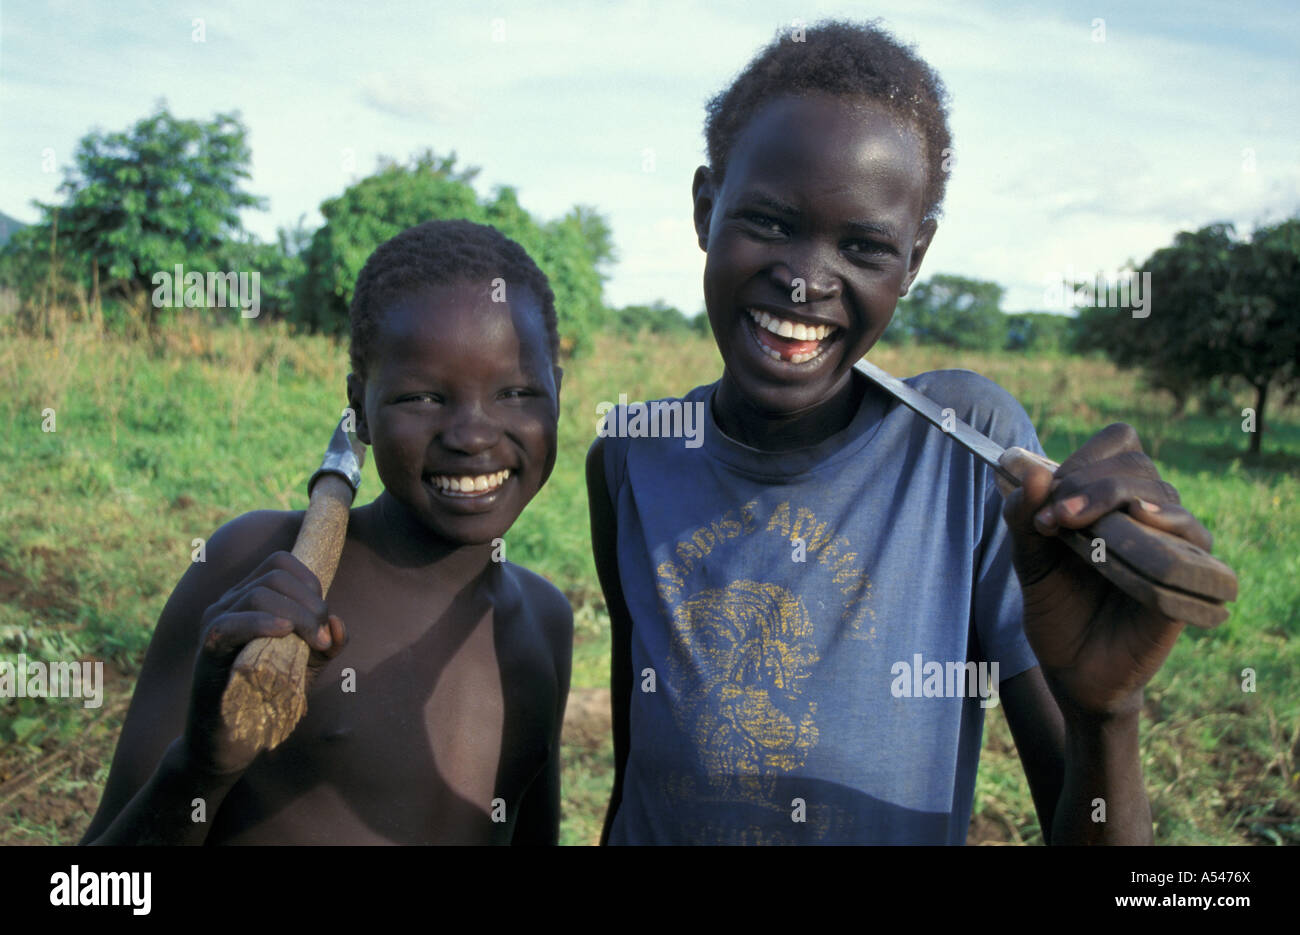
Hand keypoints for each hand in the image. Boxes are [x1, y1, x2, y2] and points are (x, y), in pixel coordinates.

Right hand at [182, 551, 346, 776]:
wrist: (230, 740)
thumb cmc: (268, 696)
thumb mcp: (307, 665)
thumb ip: (327, 643)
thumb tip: (337, 622)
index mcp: (249, 598)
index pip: (280, 563)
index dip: (310, 582)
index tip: (324, 618)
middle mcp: (229, 603)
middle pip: (275, 576)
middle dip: (310, 603)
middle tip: (321, 638)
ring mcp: (215, 623)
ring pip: (257, 594)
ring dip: (296, 615)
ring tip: (312, 643)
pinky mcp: (208, 650)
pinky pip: (230, 623)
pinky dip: (261, 623)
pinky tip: (283, 634)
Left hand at [998, 424, 1212, 718]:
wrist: (1073, 669)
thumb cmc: (1056, 609)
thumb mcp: (1028, 559)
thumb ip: (1023, 516)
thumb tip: (1030, 471)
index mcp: (1109, 498)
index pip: (1118, 443)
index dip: (1083, 458)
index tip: (1043, 490)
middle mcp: (1146, 513)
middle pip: (1136, 465)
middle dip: (1088, 484)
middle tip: (1051, 519)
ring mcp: (1171, 543)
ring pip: (1160, 497)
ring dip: (1110, 503)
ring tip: (1072, 530)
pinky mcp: (1189, 578)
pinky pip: (1193, 540)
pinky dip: (1163, 527)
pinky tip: (1135, 528)